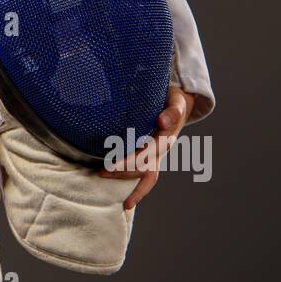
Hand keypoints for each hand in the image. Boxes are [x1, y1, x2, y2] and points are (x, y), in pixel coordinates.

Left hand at [96, 85, 195, 210]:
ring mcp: (155, 155)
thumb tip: (162, 122)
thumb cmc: (173, 101)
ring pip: (144, 176)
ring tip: (102, 177)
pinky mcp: (148, 154)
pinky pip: (140, 171)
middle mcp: (160, 151)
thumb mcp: (177, 102)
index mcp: (166, 139)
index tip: (112, 166)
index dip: (130, 162)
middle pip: (144, 170)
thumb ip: (173, 111)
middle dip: (123, 174)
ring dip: (125, 180)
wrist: (179, 105)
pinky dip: (126, 177)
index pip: (147, 156)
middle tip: (101, 173)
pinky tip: (111, 178)